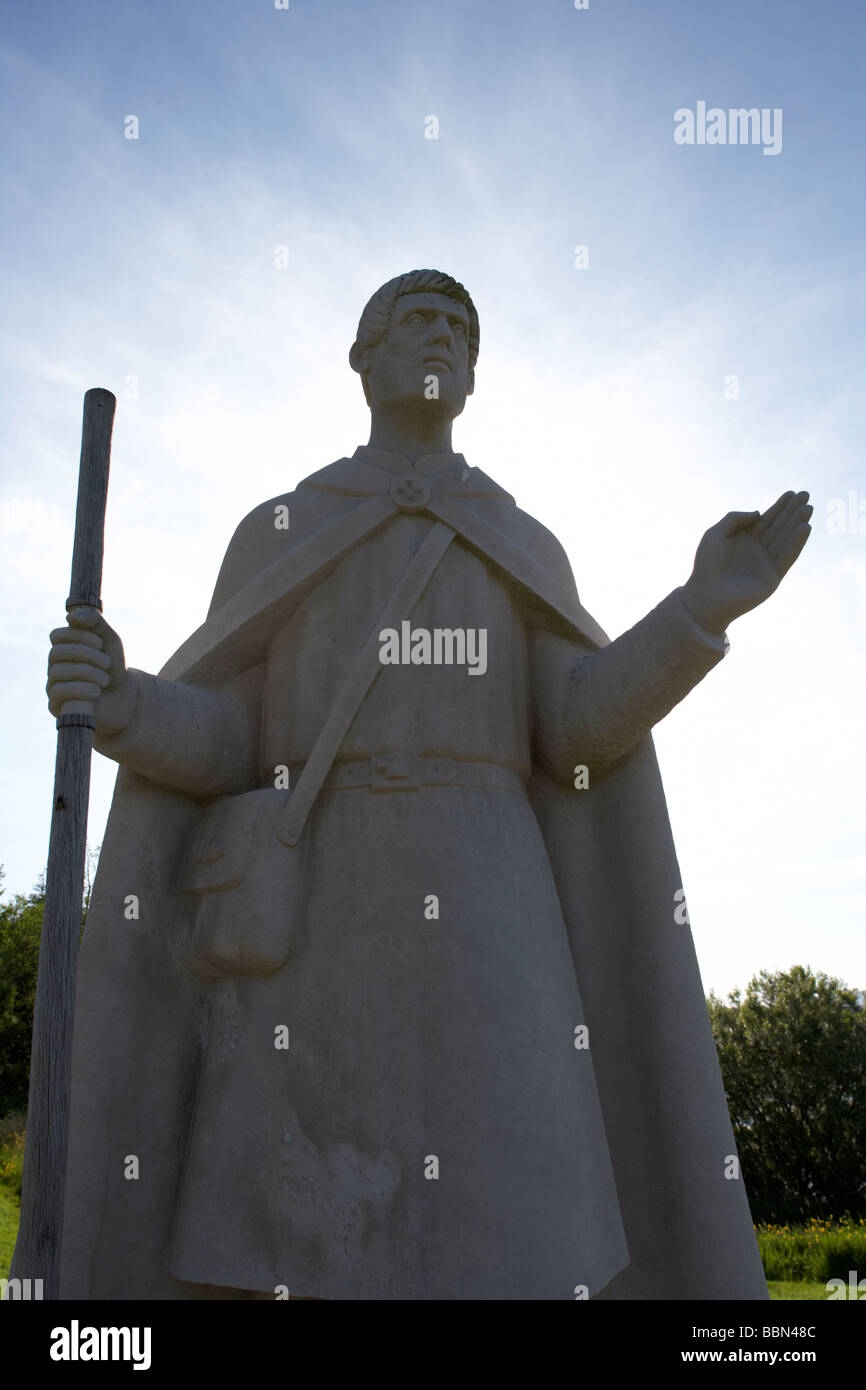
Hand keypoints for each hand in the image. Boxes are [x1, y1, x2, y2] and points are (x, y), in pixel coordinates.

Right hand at [47, 608, 134, 732]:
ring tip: (105, 679)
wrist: (123, 698)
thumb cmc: (114, 667)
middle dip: (85, 655)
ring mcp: (52, 685)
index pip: (57, 635)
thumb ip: (94, 622)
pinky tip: (96, 691)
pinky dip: (80, 689)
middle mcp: (54, 665)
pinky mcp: (55, 705)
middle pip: (56, 653)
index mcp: (63, 648)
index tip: (101, 643)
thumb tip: (70, 616)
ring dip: (87, 673)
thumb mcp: (110, 640)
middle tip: (107, 662)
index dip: (78, 636)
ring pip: (57, 672)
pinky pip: (58, 692)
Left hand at [681, 491, 811, 635]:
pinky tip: (805, 528)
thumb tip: (759, 513)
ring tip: (808, 508)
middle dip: (793, 511)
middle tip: (806, 495)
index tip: (793, 493)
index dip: (780, 507)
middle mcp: (757, 550)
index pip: (767, 520)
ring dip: (798, 524)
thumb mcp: (715, 533)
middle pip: (779, 527)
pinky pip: (787, 557)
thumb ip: (734, 518)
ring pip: (786, 540)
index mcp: (744, 540)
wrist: (705, 596)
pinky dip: (797, 543)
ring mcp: (766, 564)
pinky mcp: (773, 578)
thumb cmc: (705, 566)